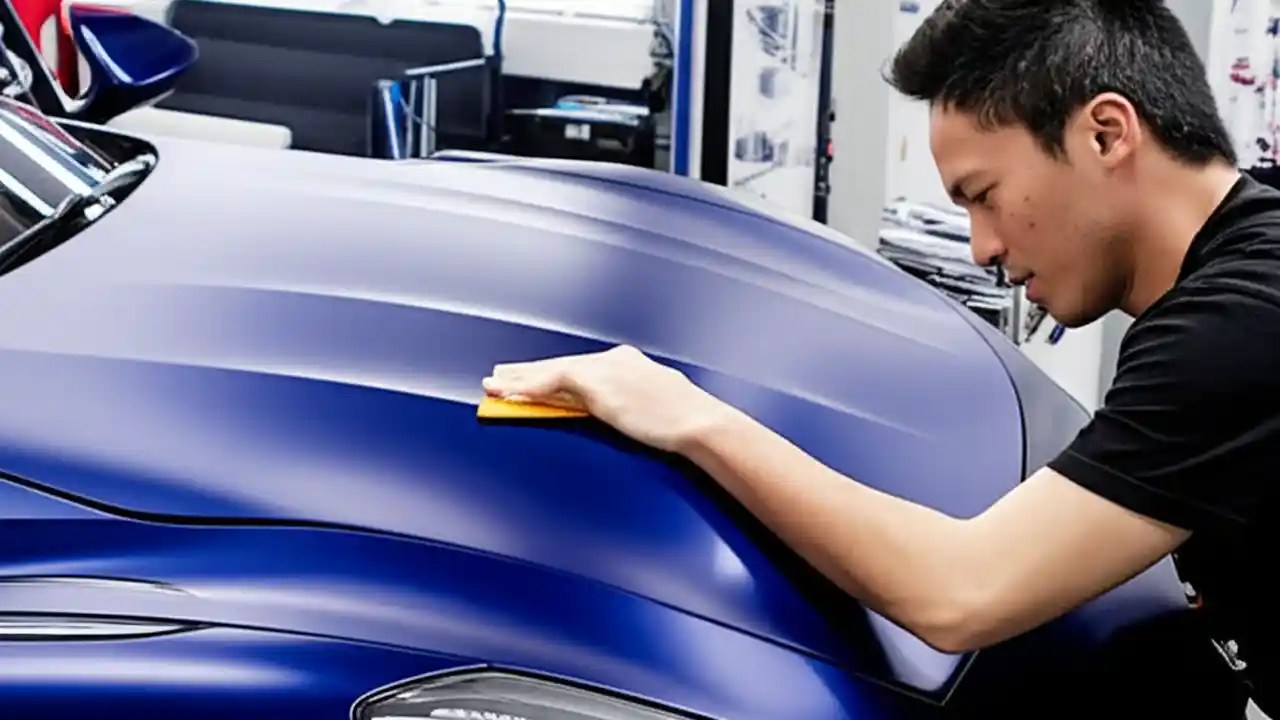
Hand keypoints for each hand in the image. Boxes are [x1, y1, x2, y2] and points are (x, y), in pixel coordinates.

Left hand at [482, 345, 732, 452]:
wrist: (697, 421)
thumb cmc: (684, 421)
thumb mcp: (652, 408)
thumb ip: (626, 405)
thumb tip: (612, 412)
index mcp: (628, 362)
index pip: (580, 368)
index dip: (552, 375)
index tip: (532, 380)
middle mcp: (613, 359)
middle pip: (560, 365)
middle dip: (527, 373)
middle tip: (500, 377)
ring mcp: (604, 368)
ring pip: (550, 371)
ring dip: (519, 380)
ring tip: (494, 386)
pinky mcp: (596, 382)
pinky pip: (552, 382)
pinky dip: (528, 388)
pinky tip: (510, 394)